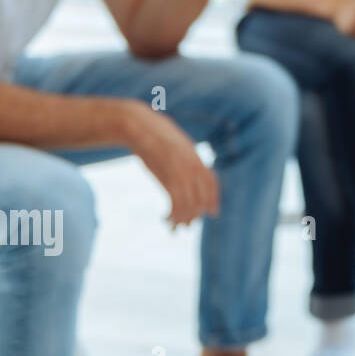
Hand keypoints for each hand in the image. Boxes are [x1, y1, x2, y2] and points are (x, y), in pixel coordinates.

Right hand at [121, 101, 219, 228]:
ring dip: (182, 219)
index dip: (213, 199)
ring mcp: (181, 171)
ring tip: (174, 228)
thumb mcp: (176, 145)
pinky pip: (175, 201)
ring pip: (188, 203)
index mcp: (196, 157)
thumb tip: (190, 167)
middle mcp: (193, 166)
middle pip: (201, 196)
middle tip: (188, 227)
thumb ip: (185, 158)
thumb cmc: (155, 136)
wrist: (141, 127)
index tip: (213, 213)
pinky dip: (172, 214)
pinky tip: (165, 219)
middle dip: (196, 214)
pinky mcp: (167, 177)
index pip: (212, 182)